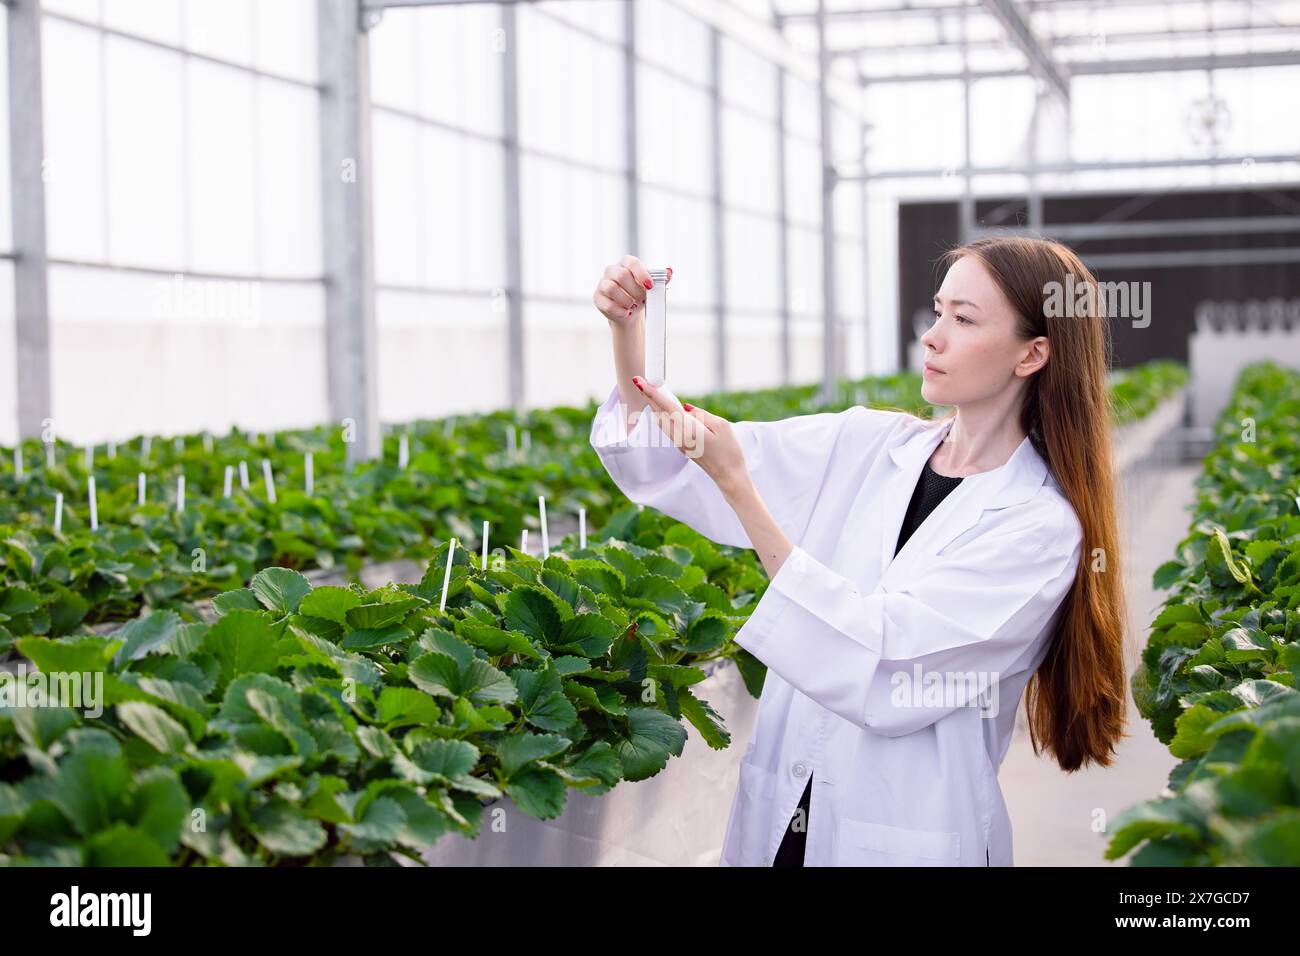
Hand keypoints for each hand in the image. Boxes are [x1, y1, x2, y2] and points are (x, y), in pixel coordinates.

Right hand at [593, 255, 671, 326]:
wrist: (628, 311)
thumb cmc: (640, 295)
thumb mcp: (651, 287)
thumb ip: (661, 279)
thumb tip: (669, 271)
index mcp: (625, 263)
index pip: (632, 262)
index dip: (641, 274)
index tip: (650, 286)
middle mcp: (611, 270)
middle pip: (621, 275)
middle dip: (635, 290)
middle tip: (642, 299)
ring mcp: (602, 284)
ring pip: (611, 288)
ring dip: (626, 300)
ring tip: (633, 306)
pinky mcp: (597, 298)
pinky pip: (607, 304)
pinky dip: (620, 311)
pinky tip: (626, 312)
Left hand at [630, 374, 751, 497]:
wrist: (729, 476)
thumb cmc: (729, 451)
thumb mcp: (721, 426)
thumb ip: (702, 414)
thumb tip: (686, 408)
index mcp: (688, 430)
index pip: (666, 406)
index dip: (652, 392)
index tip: (639, 382)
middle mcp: (679, 437)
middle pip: (658, 413)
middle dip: (648, 396)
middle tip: (638, 381)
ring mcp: (679, 443)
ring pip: (661, 421)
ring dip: (653, 405)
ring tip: (648, 390)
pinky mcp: (682, 446)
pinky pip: (668, 427)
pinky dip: (662, 415)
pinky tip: (662, 408)